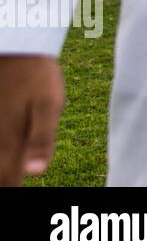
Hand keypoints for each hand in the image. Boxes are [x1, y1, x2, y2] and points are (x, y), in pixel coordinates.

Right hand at [0, 54, 64, 185]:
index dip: (12, 189)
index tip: (18, 195)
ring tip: (8, 175)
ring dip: (1, 166)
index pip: (9, 180)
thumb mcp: (48, 104)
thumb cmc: (37, 75)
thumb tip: (36, 173)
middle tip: (12, 184)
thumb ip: (41, 140)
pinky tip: (4, 150)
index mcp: (11, 141)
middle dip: (4, 180)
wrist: (16, 45)